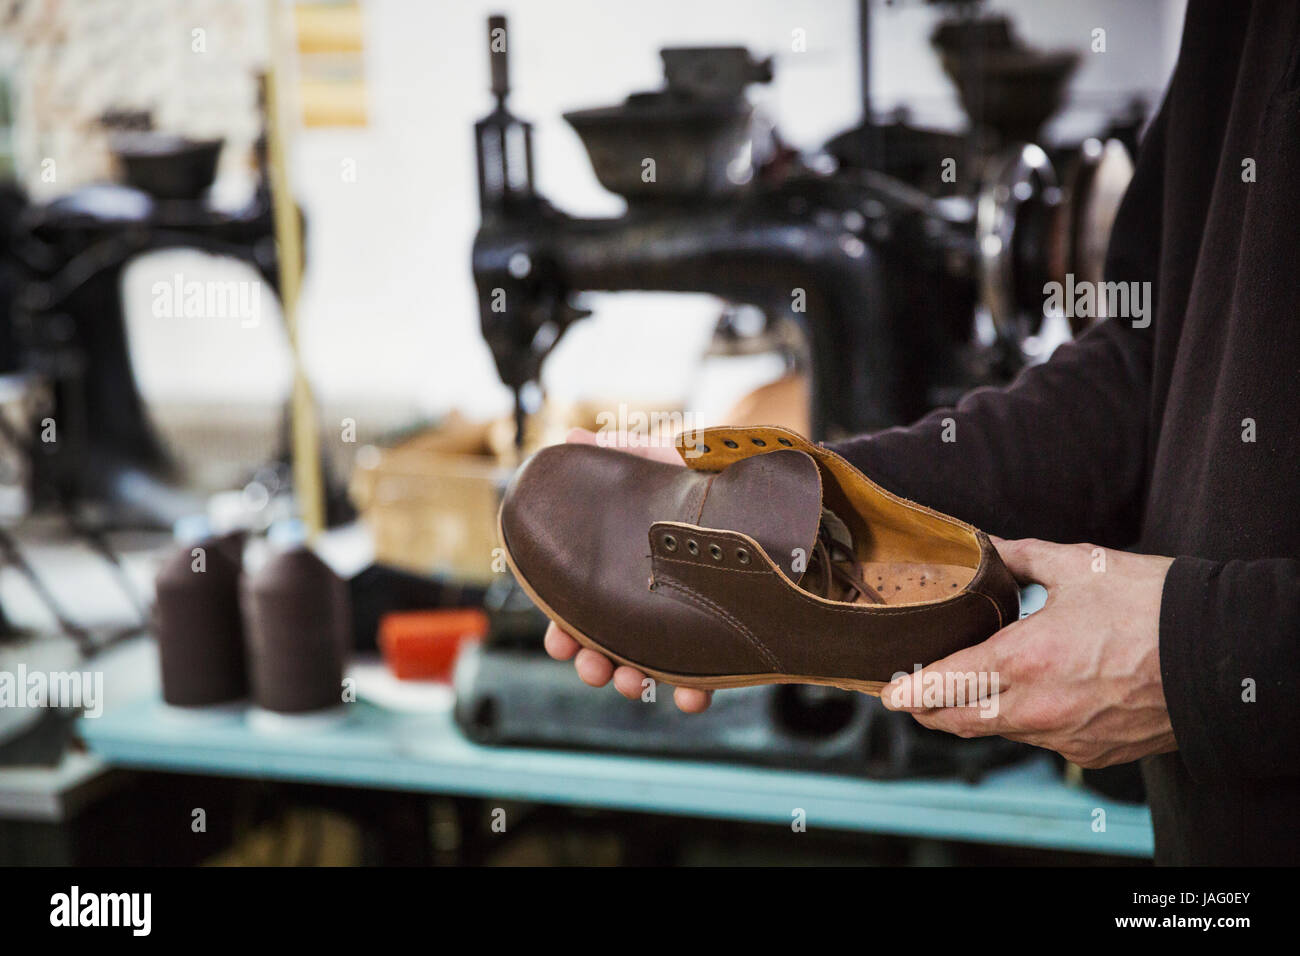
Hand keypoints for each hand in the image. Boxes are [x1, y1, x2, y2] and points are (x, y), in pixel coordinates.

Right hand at [539, 428, 714, 712]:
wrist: (771, 500)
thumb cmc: (706, 483)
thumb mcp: (661, 466)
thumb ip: (619, 456)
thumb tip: (572, 438)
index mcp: (621, 569)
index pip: (581, 607)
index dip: (563, 628)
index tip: (558, 641)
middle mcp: (647, 601)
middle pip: (607, 645)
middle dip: (592, 662)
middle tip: (592, 667)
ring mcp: (683, 624)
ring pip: (647, 667)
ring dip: (632, 681)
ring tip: (631, 682)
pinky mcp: (722, 640)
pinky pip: (705, 677)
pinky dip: (692, 694)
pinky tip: (689, 698)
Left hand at [880, 537, 1177, 767]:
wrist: (1217, 653)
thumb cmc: (1150, 606)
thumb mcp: (1078, 566)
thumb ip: (1021, 557)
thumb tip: (989, 544)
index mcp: (1020, 660)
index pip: (941, 686)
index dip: (907, 690)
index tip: (887, 690)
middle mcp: (1034, 708)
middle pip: (958, 721)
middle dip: (928, 709)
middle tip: (910, 695)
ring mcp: (1062, 737)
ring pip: (998, 732)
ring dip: (977, 714)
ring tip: (966, 690)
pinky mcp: (1090, 752)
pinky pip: (1041, 741)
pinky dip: (1026, 722)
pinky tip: (1032, 697)